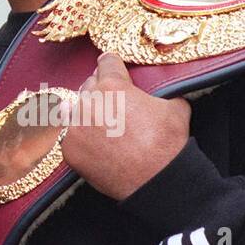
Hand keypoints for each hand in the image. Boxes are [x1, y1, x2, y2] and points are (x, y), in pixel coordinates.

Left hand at [59, 52, 191, 200]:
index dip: (111, 64)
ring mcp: (75, 125)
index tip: (109, 65)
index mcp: (113, 86)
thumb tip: (167, 92)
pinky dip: (80, 138)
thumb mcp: (175, 107)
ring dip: (85, 113)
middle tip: (112, 105)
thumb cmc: (168, 144)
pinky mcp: (68, 148)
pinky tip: (94, 145)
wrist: (158, 182)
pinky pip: (69, 135)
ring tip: (100, 126)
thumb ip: (163, 93)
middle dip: (100, 91)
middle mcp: (89, 101)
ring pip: (75, 109)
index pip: (106, 62)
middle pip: (89, 85)